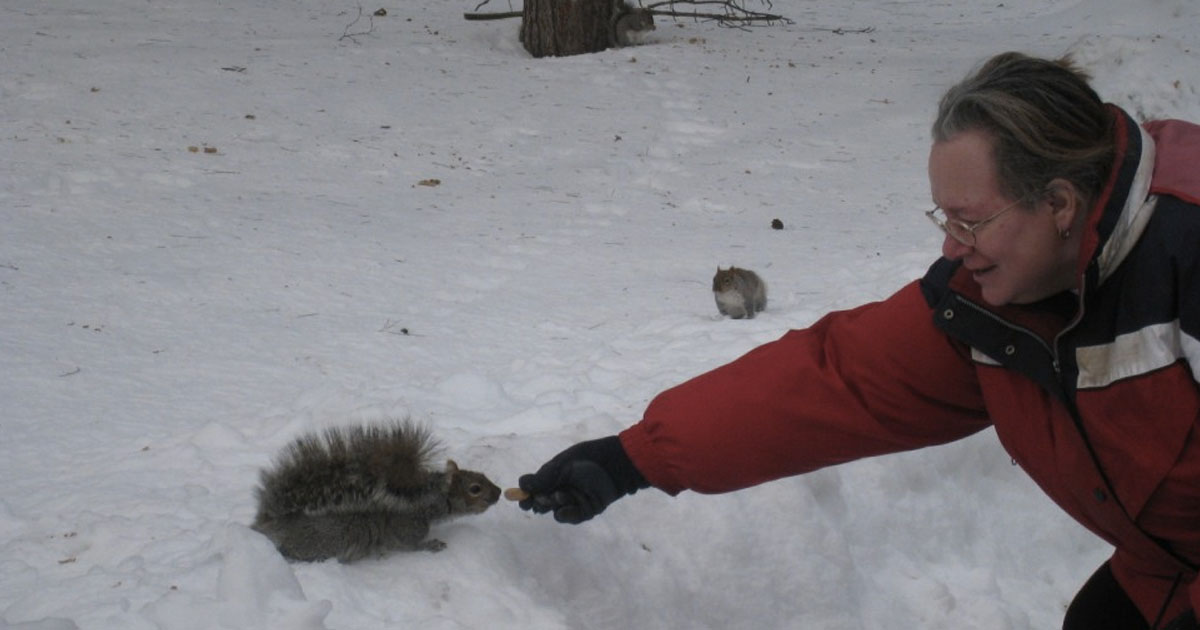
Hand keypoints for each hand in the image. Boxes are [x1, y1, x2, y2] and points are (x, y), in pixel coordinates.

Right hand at [517, 436, 647, 523]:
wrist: (615, 465)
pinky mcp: (586, 510)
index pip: (535, 489)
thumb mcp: (562, 465)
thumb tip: (521, 485)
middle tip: (542, 498)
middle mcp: (562, 489)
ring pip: (555, 511)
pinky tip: (565, 509)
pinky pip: (570, 517)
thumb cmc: (588, 459)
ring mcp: (574, 501)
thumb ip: (543, 477)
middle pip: (543, 502)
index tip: (522, 500)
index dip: (527, 496)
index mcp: (554, 477)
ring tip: (561, 495)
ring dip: (554, 505)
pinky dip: (566, 514)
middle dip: (539, 502)